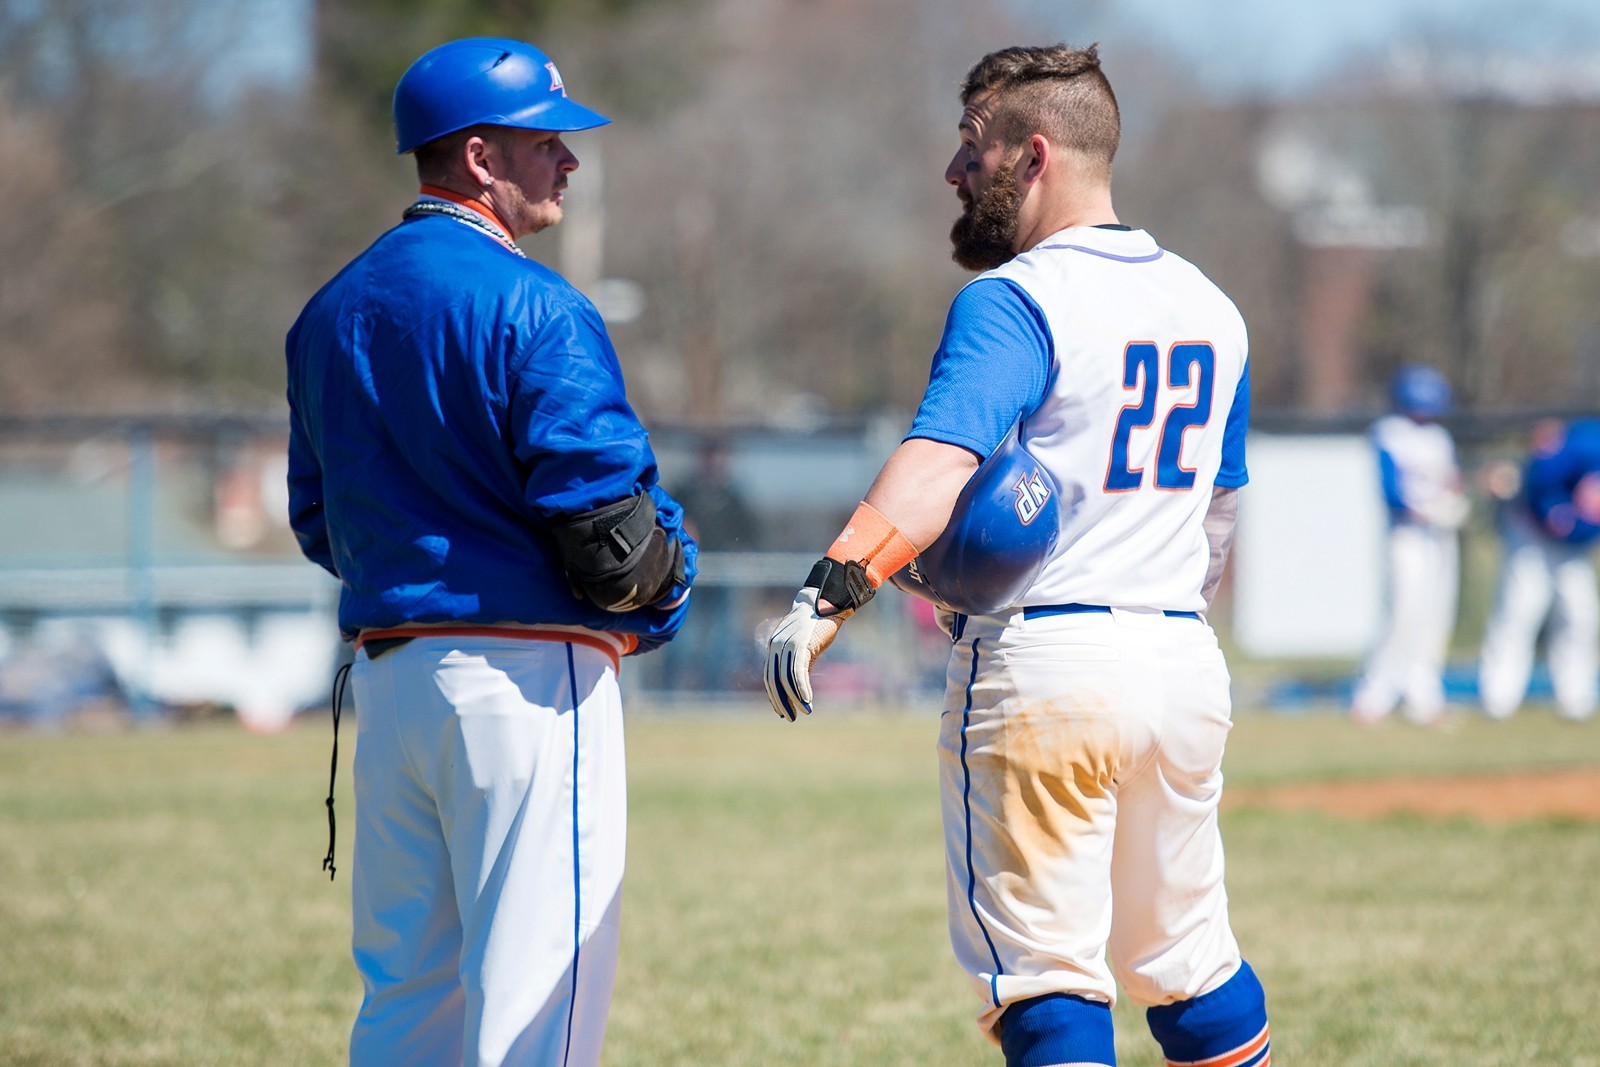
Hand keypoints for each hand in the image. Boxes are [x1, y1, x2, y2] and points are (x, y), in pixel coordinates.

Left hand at [763, 587, 845, 720]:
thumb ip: (799, 665)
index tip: (782, 710)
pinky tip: (807, 700)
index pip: (769, 675)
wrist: (828, 602)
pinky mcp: (801, 644)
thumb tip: (799, 689)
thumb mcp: (804, 647)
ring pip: (785, 678)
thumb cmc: (817, 625)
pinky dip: (802, 689)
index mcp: (775, 646)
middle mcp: (777, 645)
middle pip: (773, 680)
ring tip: (803, 712)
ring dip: (794, 699)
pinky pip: (797, 672)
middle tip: (790, 718)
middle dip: (781, 701)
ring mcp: (788, 644)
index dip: (774, 695)